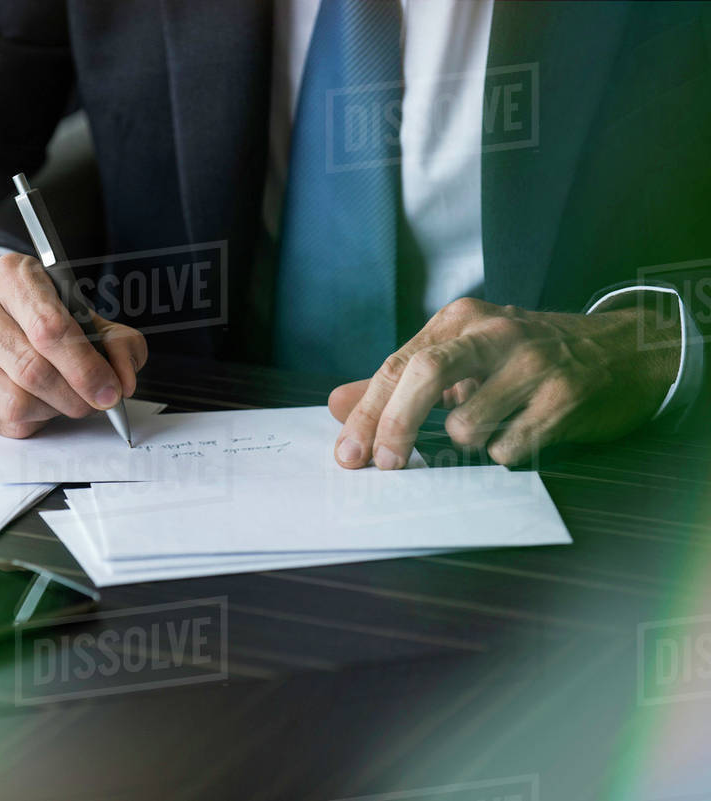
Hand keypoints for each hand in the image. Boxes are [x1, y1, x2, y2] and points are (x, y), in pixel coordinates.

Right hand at [0, 253, 146, 437]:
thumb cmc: (28, 310)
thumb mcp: (76, 307)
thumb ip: (113, 339)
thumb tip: (124, 380)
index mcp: (8, 276)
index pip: (49, 328)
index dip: (86, 367)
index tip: (112, 389)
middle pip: (33, 371)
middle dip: (76, 395)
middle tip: (97, 401)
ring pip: (18, 403)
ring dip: (55, 409)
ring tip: (65, 396)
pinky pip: (4, 421)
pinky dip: (34, 419)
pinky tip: (38, 400)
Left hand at [328, 297, 680, 468]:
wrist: (623, 352)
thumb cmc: (526, 358)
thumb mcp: (460, 357)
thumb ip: (395, 383)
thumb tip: (335, 405)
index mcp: (459, 321)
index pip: (397, 365)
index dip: (366, 414)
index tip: (347, 454)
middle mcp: (493, 333)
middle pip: (423, 374)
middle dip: (394, 425)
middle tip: (384, 464)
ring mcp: (532, 364)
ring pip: (467, 424)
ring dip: (468, 442)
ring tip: (494, 423)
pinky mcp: (564, 399)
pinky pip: (509, 449)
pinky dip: (505, 453)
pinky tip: (524, 430)